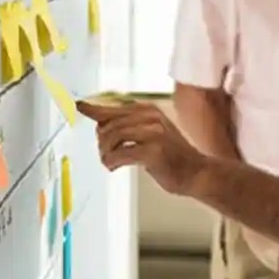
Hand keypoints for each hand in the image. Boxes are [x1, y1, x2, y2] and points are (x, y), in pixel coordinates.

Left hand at [76, 100, 207, 195]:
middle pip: (108, 124)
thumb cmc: (173, 157)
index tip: (79, 105)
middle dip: (102, 142)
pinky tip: (113, 167)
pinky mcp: (152, 151)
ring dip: (105, 153)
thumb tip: (99, 124)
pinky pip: (119, 154)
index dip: (94, 108)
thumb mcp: (152, 133)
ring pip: (111, 137)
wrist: (198, 172)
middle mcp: (151, 116)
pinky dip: (111, 161)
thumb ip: (129, 126)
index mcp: (149, 109)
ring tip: (110, 162)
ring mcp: (153, 132)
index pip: (114, 106)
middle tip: (106, 154)